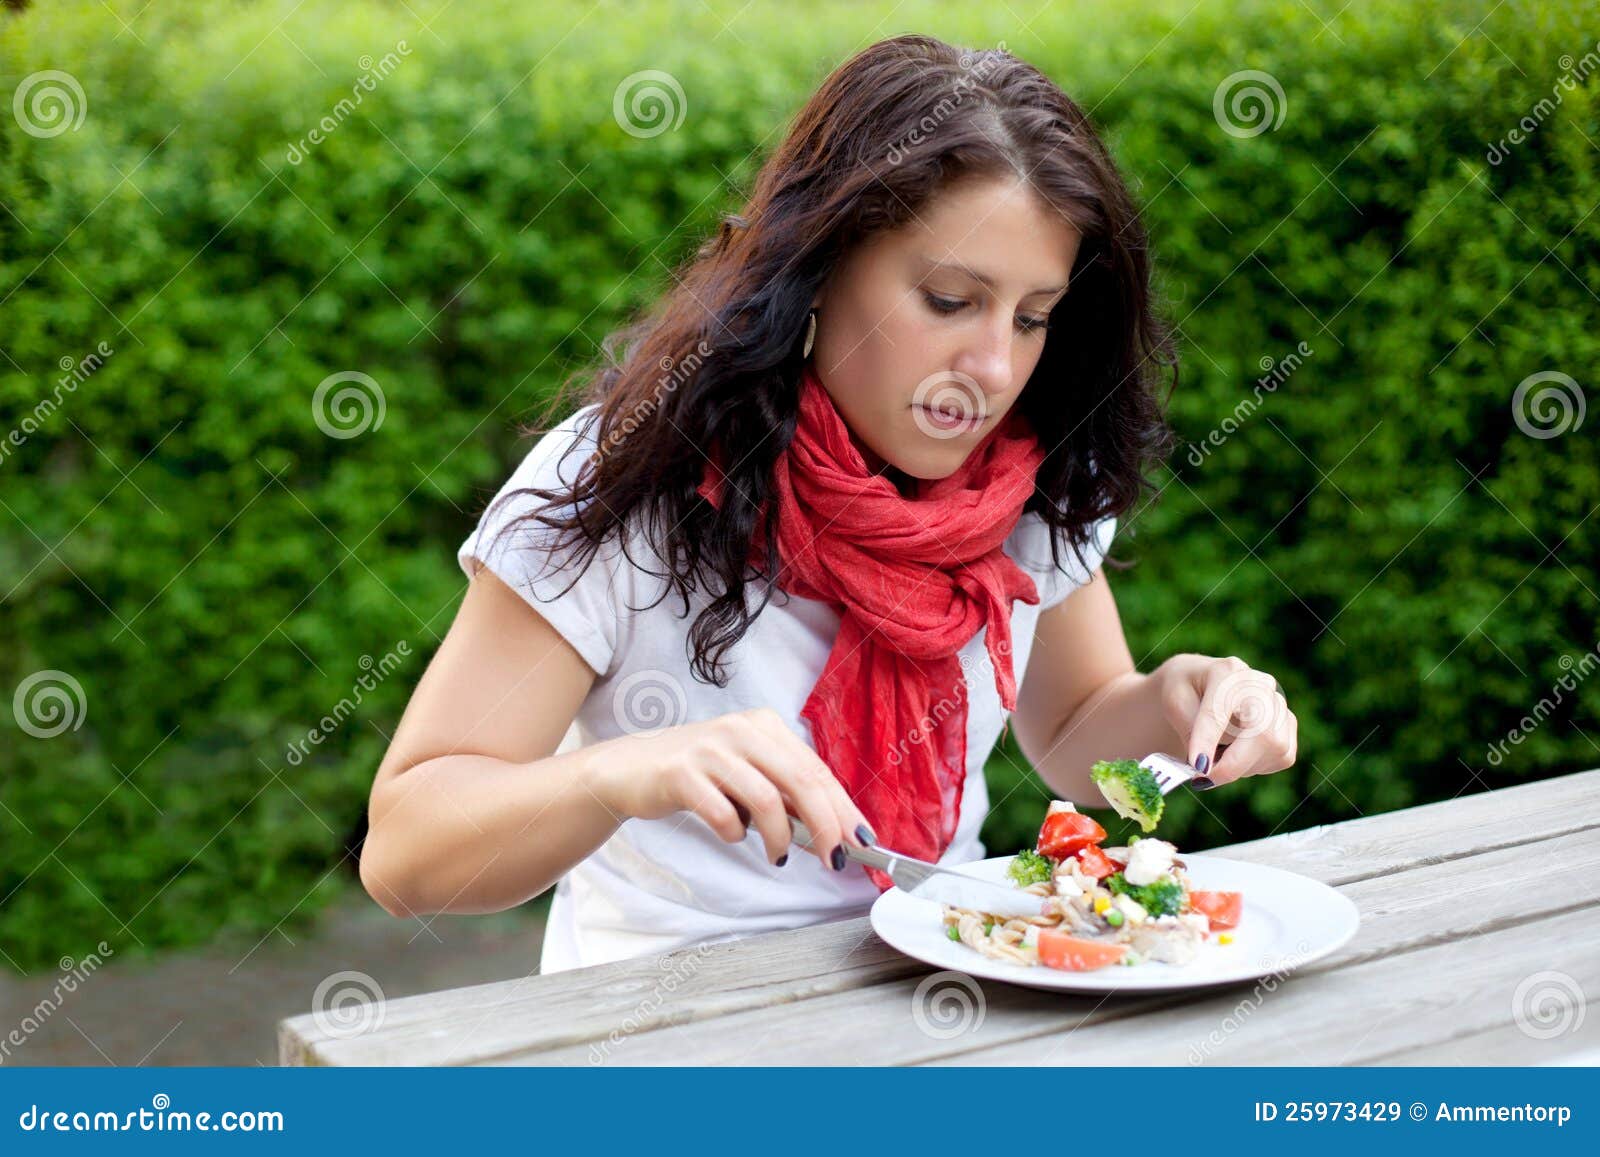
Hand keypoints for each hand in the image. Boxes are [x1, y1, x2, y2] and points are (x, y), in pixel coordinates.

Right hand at [585, 707, 874, 867]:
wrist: (629, 770)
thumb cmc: (698, 776)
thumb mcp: (746, 773)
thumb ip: (784, 794)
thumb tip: (833, 831)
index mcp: (764, 726)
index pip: (816, 770)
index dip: (843, 808)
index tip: (862, 840)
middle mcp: (741, 730)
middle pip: (801, 782)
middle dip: (826, 826)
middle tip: (835, 859)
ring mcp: (710, 749)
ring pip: (767, 799)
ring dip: (780, 838)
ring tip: (778, 857)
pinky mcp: (681, 773)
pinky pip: (722, 813)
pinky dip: (734, 833)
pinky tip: (732, 835)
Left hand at [1156, 654, 1296, 786]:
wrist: (1202, 683)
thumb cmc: (1186, 692)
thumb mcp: (1174, 703)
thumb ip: (1189, 730)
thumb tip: (1206, 764)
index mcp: (1226, 672)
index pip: (1219, 712)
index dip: (1209, 742)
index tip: (1198, 766)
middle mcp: (1258, 684)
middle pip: (1262, 734)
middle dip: (1234, 765)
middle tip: (1205, 779)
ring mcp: (1278, 702)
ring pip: (1274, 749)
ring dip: (1243, 766)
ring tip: (1218, 758)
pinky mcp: (1288, 723)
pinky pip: (1281, 757)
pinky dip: (1257, 765)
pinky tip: (1237, 754)